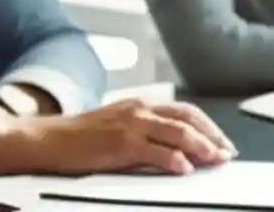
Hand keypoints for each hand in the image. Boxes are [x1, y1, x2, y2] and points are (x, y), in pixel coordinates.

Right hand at [0, 98, 236, 177]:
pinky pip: (156, 151)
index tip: (221, 142)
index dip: (207, 126)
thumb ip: (142, 130)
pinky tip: (185, 169)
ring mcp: (129, 125)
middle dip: (212, 135)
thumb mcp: (114, 126)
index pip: (183, 110)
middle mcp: (137, 109)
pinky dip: (175, 159)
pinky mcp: (121, 144)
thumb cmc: (77, 137)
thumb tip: (171, 146)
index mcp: (137, 104)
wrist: (48, 139)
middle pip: (187, 117)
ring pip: (178, 131)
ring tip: (215, 160)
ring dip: (202, 146)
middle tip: (226, 153)